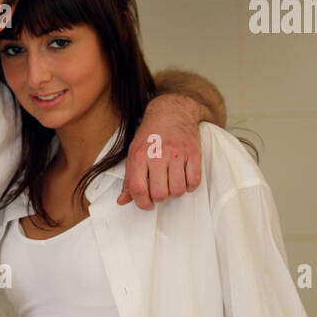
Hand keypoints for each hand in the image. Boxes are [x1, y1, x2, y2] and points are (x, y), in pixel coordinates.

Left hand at [117, 94, 202, 209]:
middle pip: (160, 194)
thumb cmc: (150, 135)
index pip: (138, 189)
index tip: (147, 204)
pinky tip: (184, 178)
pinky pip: (194, 181)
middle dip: (160, 198)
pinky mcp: (194, 153)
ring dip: (176, 192)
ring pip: (178, 190)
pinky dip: (190, 186)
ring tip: (172, 183)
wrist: (172, 112)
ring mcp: (177, 154)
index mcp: (139, 156)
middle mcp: (158, 155)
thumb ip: (129, 179)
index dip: (142, 203)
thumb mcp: (134, 153)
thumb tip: (122, 201)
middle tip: (160, 190)